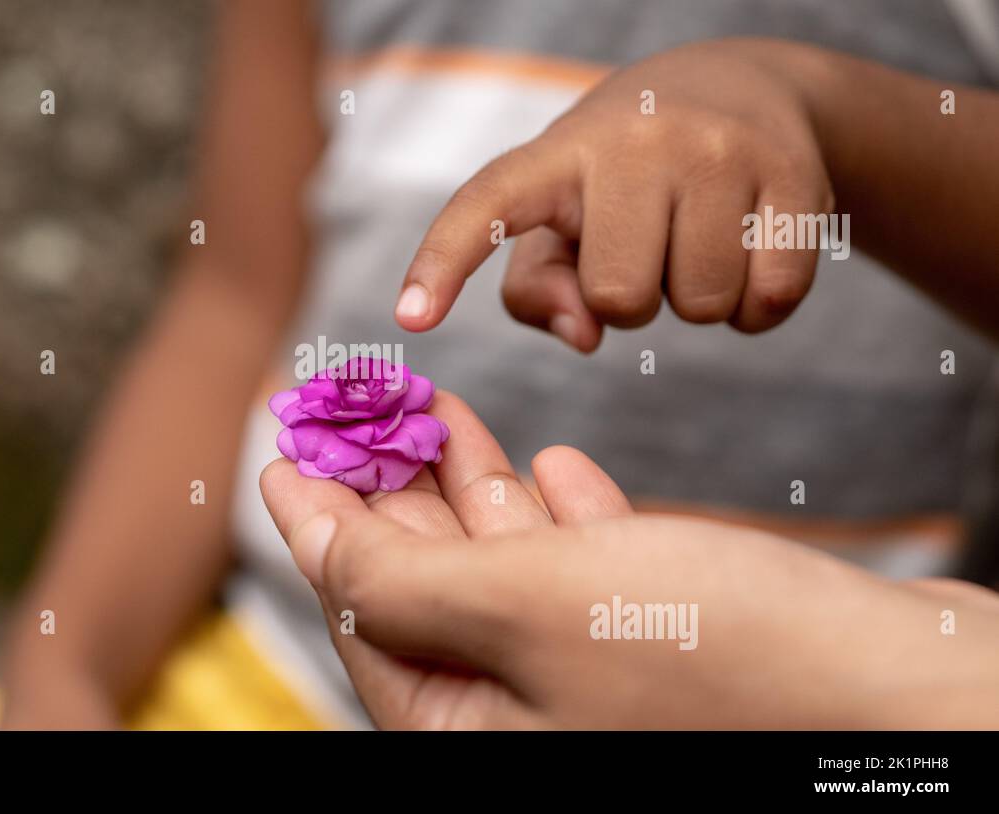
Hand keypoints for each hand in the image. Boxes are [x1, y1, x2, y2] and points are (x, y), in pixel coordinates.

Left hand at [260, 393, 998, 728]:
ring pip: (502, 565)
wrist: (900, 687)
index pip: (357, 607)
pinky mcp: (656, 644)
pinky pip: (580, 572)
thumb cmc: (716, 650)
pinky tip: (547, 461)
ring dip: (468, 483)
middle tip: (356, 400)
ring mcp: (589, 676)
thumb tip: (306, 532)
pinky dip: (557, 514)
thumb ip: (400, 578)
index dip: (314, 513)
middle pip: (424, 581)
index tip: (282, 434)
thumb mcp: (527, 605)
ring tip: (434, 409)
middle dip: (388, 484)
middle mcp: (520, 711)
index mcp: (466, 729)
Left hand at [394, 38, 834, 350]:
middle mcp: (634, 140)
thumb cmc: (623, 181)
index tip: (410, 319)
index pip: (486, 207)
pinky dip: (758, 307)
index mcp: (554, 155)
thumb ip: (540, 289)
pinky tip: (749, 255)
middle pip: (620, 298)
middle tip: (646, 249)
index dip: (443, 263)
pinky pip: (770, 299)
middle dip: (631, 301)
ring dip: (697, 301)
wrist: (741, 87)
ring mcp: (720, 150)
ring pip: (701, 305)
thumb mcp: (562, 223)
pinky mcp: (794, 174)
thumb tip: (584, 335)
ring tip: (695, 243)